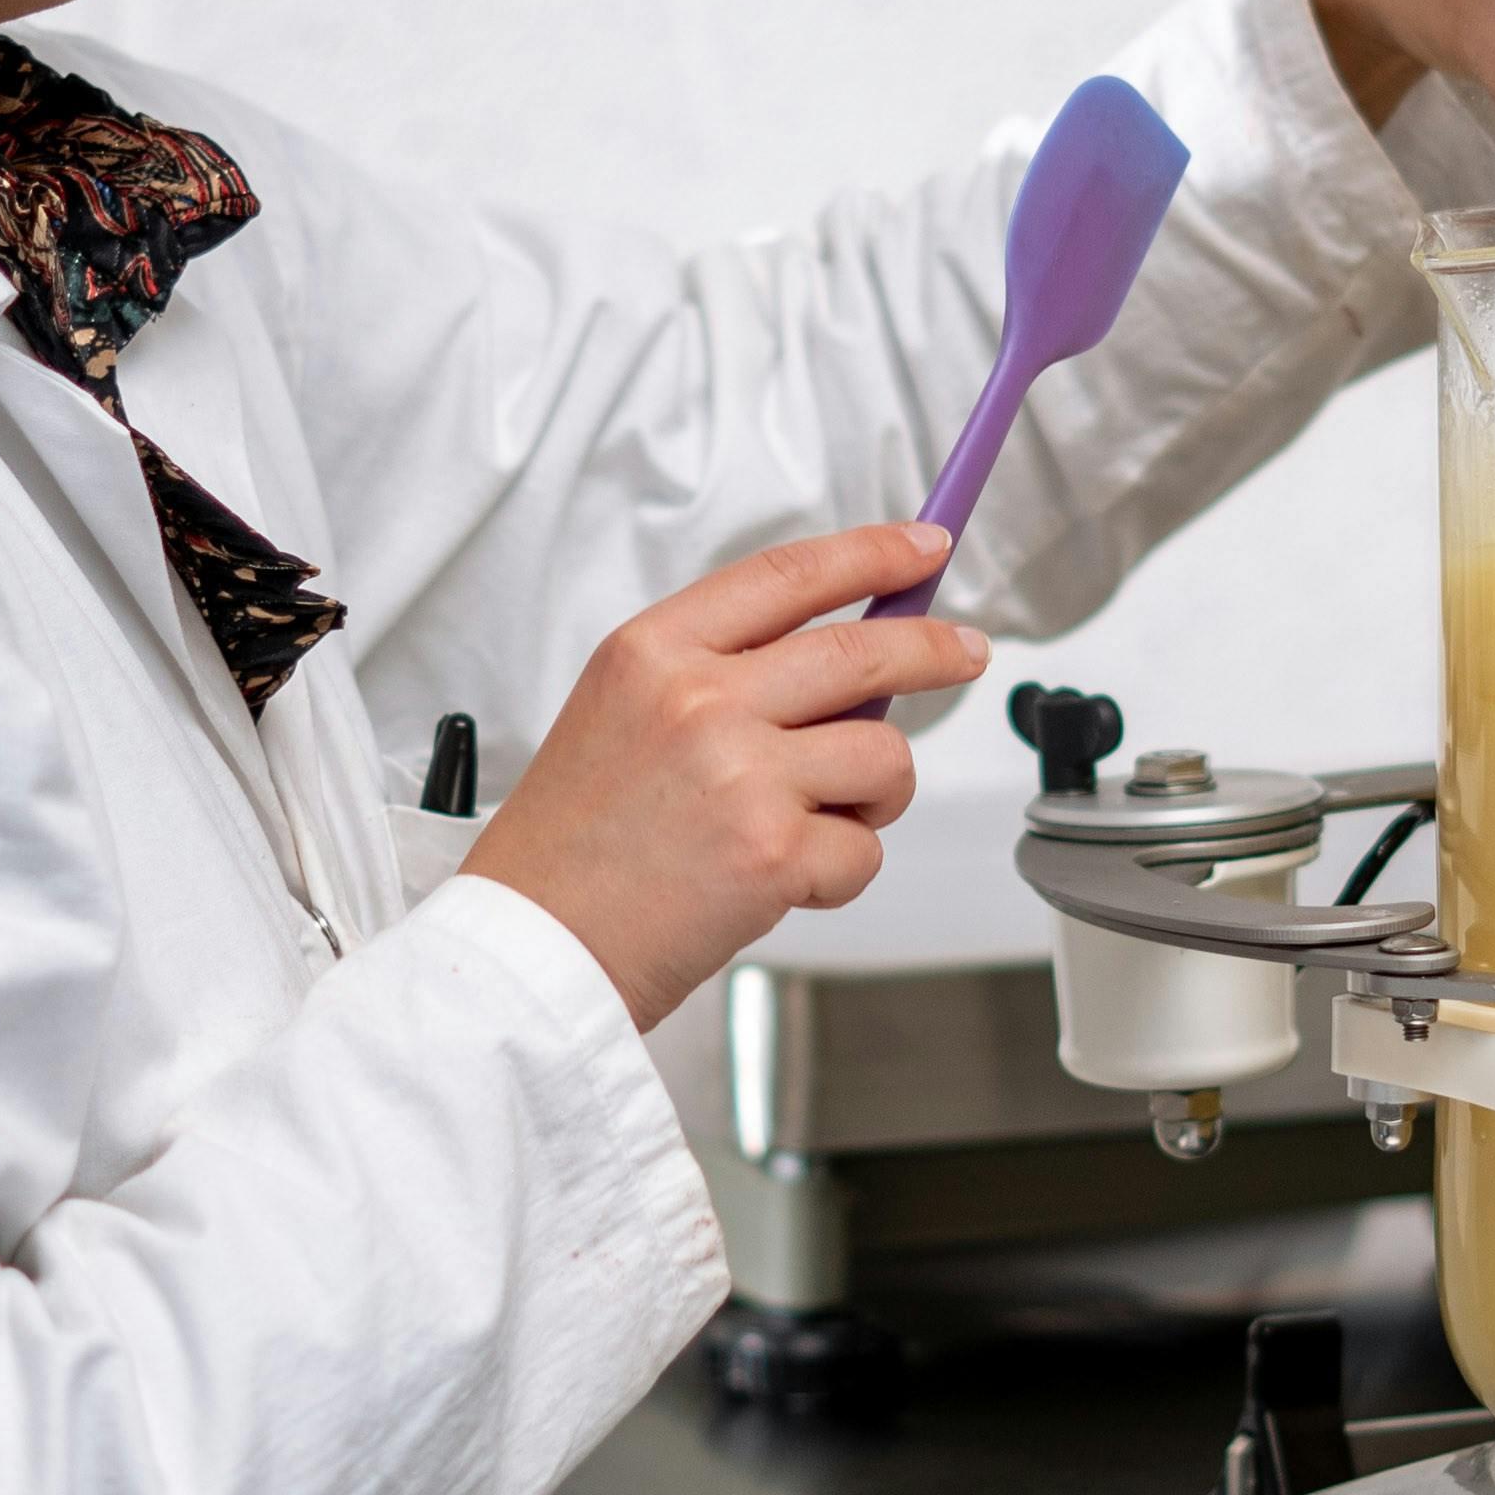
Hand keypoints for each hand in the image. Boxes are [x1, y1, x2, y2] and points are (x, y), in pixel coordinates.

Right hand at [464, 526, 988, 1030]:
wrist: (532, 947)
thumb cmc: (571, 846)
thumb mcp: (620, 714)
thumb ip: (719, 673)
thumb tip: (843, 658)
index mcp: (654, 651)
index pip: (789, 576)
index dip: (873, 553)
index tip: (922, 546)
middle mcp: (700, 698)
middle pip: (862, 648)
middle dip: (934, 648)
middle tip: (963, 653)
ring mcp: (742, 772)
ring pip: (883, 754)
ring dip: (873, 795)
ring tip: (816, 824)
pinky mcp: (774, 851)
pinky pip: (865, 849)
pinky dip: (840, 873)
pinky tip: (782, 884)